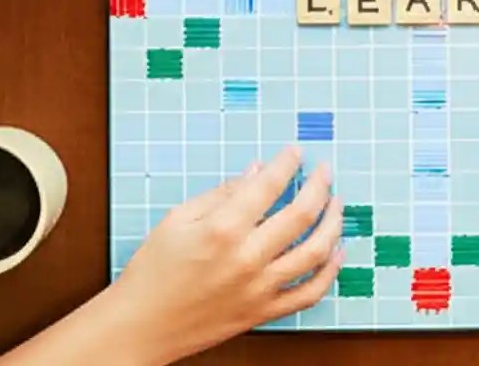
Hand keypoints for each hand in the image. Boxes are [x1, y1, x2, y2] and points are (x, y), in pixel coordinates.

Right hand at [108, 148, 343, 363]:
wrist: (142, 325)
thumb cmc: (152, 272)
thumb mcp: (177, 220)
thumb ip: (221, 194)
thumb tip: (256, 172)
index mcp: (223, 229)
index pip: (269, 185)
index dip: (288, 163)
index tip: (296, 153)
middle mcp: (247, 258)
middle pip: (302, 213)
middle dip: (319, 185)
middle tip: (325, 171)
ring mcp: (260, 288)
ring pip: (316, 252)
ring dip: (333, 223)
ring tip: (337, 205)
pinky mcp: (264, 311)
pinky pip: (310, 293)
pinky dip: (330, 272)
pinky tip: (336, 252)